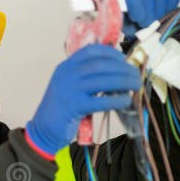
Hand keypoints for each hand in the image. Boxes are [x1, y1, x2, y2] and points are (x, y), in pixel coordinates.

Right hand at [25, 44, 139, 155]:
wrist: (44, 128)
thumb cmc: (61, 108)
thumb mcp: (68, 85)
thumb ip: (85, 77)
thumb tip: (116, 72)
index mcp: (66, 67)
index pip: (91, 51)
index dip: (111, 53)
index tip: (123, 59)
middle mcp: (67, 74)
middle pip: (101, 65)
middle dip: (122, 68)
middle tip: (136, 74)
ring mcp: (70, 90)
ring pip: (103, 81)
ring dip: (124, 82)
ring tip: (136, 85)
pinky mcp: (75, 107)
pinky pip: (101, 101)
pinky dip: (117, 100)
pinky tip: (126, 101)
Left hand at [117, 0, 179, 31]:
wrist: (143, 12)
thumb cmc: (130, 14)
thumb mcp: (124, 19)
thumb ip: (126, 21)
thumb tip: (135, 28)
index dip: (134, 1)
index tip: (137, 18)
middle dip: (148, 8)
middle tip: (147, 24)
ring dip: (159, 9)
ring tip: (155, 21)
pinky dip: (171, 5)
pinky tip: (166, 14)